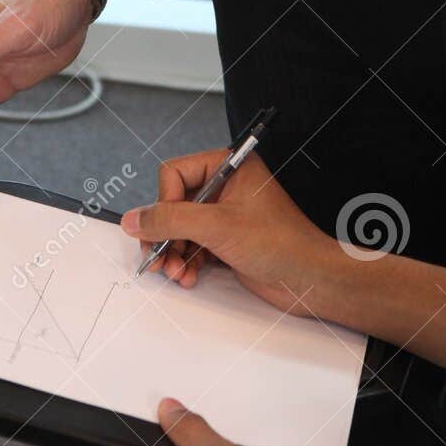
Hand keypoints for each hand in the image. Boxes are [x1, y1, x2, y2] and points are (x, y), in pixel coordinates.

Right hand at [122, 152, 343, 317]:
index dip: (165, 202)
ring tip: (175, 272)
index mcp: (228, 166)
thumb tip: (135, 219)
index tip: (165, 228)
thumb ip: (171, 220)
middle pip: (173, 203)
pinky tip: (188, 276)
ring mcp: (225, 215)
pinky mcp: (226, 240)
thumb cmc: (281, 243)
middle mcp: (225, 187)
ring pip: (180, 228)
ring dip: (173, 252)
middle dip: (165, 234)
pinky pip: (192, 246)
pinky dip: (186, 262)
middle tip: (157, 257)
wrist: (310, 279)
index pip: (175, 173)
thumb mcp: (217, 226)